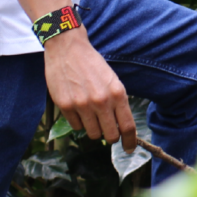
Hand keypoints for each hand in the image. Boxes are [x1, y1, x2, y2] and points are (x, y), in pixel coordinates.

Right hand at [44, 28, 136, 148]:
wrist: (68, 48)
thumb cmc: (91, 63)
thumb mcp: (111, 79)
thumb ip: (116, 101)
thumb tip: (121, 126)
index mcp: (117, 92)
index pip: (127, 126)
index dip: (130, 141)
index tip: (130, 148)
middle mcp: (101, 101)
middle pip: (111, 136)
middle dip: (110, 136)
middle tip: (107, 129)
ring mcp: (82, 105)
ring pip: (93, 134)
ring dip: (93, 128)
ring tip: (90, 112)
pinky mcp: (66, 106)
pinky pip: (76, 127)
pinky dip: (78, 121)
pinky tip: (77, 105)